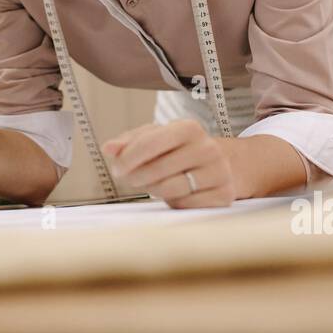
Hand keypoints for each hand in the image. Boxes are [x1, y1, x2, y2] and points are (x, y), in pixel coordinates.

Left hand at [102, 119, 233, 207]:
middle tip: (131, 179)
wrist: (221, 166)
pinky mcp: (224, 195)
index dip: (128, 158)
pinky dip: (173, 203)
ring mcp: (219, 172)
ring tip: (152, 184)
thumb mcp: (156, 139)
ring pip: (171, 189)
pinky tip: (174, 194)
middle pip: (158, 168)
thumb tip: (108, 148)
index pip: (151, 142)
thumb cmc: (180, 151)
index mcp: (189, 128)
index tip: (117, 169)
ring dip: (154, 190)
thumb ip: (129, 142)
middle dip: (137, 177)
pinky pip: (186, 205)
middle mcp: (208, 148)